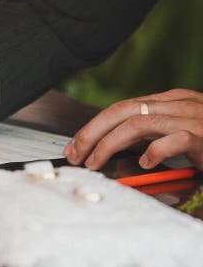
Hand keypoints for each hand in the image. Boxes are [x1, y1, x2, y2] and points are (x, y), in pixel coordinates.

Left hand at [65, 88, 202, 169]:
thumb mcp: (179, 134)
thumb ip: (152, 137)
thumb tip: (116, 152)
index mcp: (170, 101)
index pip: (120, 108)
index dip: (93, 126)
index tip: (76, 146)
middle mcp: (179, 104)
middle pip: (121, 111)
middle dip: (92, 133)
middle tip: (76, 155)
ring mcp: (193, 118)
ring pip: (138, 123)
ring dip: (109, 144)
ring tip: (96, 162)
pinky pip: (174, 138)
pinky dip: (154, 151)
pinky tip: (144, 164)